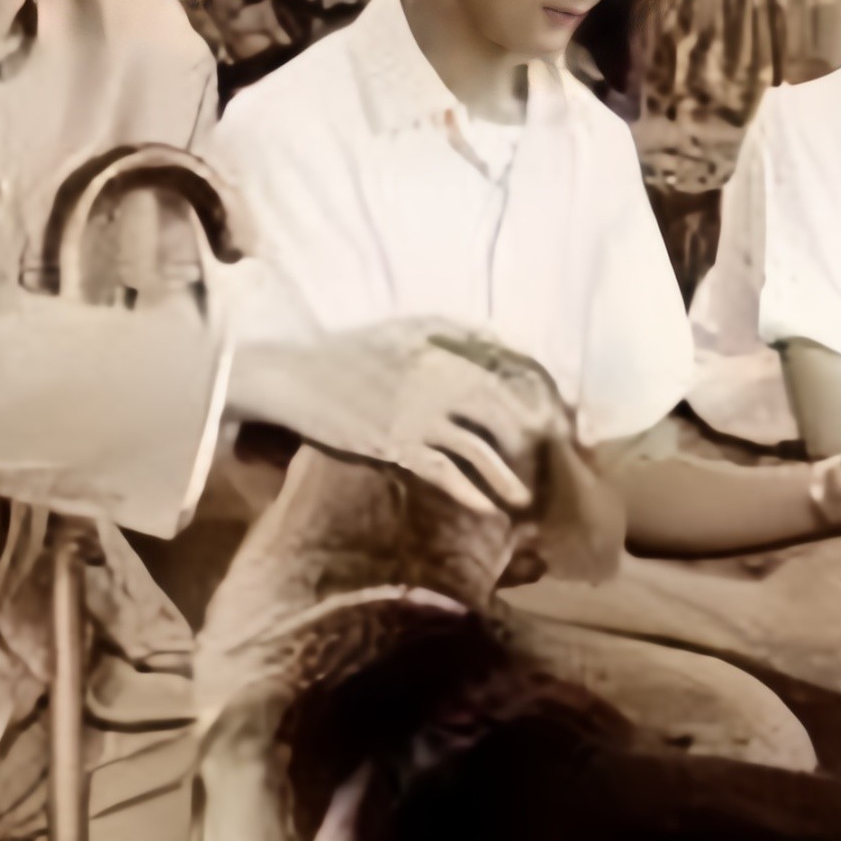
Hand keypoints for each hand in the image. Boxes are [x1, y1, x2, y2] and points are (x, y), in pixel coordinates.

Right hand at [228, 320, 561, 517]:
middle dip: (525, 444)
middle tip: (540, 465)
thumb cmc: (346, 353)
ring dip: (504, 477)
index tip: (545, 427)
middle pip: (498, 415)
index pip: (499, 380)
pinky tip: (484, 508)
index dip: (527, 406)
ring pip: (477, 448)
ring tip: (521, 500)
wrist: (295, 377)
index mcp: (438, 351)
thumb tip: (491, 338)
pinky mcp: (394, 443)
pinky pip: (442, 471)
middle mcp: (435, 381)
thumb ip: (444, 333)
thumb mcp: (399, 331)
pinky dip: (467, 492)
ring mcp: (416, 414)